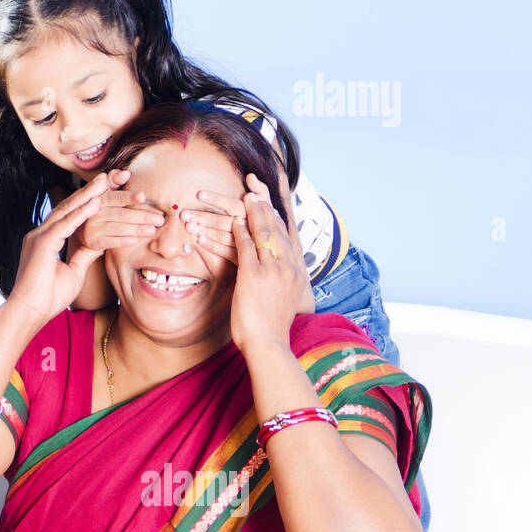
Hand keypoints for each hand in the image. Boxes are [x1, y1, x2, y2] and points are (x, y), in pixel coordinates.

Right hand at [7, 172, 108, 325]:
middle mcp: (40, 234)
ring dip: (86, 197)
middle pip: (67, 208)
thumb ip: (83, 256)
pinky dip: (81, 214)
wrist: (30, 312)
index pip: (68, 217)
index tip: (102, 192)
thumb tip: (97, 244)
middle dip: (86, 192)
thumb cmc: (48, 298)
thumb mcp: (73, 272)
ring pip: (65, 212)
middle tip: (104, 178)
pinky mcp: (41, 244)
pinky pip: (64, 225)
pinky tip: (95, 203)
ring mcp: (38, 238)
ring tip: (103, 183)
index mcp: (45, 241)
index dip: (85, 203)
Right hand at [75, 168, 165, 251]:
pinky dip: (123, 241)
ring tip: (152, 230)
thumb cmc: (101, 209)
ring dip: (136, 229)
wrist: (84, 230)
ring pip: (117, 228)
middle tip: (160, 219)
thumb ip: (114, 181)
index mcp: (99, 198)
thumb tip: (126, 173)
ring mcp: (92, 228)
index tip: (142, 196)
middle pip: (120, 214)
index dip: (128, 197)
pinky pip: (110, 242)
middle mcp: (94, 212)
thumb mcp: (104, 193)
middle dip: (141, 216)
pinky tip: (135, 240)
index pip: (115, 197)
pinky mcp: (93, 242)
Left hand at [182, 173, 275, 264]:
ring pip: (224, 237)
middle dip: (204, 217)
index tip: (198, 194)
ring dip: (206, 231)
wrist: (279, 256)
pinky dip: (212, 246)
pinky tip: (199, 241)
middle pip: (226, 222)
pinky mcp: (246, 260)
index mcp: (258, 214)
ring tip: (189, 227)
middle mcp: (254, 229)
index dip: (217, 199)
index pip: (234, 205)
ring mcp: (251, 246)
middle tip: (184, 214)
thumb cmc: (271, 225)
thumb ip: (262, 190)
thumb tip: (250, 176)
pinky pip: (226, 253)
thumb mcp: (270, 208)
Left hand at [229, 187, 308, 356]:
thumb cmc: (271, 327)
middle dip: (266, 206)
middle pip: (278, 229)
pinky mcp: (255, 276)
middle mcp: (290, 267)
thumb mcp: (282, 300)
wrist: (269, 345)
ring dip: (252, 213)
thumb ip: (279, 282)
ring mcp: (274, 270)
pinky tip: (233, 221)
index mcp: (298, 272)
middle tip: (255, 187)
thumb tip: (273, 275)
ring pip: (263, 233)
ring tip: (244, 196)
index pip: (289, 236)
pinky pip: (246, 247)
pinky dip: (239, 231)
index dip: (278, 214)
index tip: (269, 199)